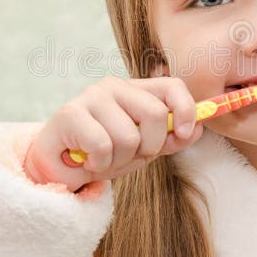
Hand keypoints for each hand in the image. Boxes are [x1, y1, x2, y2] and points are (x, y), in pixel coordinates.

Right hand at [23, 76, 203, 191]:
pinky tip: (87, 159)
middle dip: (149, 147)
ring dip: (119, 160)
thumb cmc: (102, 155)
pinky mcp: (70, 113)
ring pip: (129, 137)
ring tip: (102, 158)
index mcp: (135, 90)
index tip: (185, 134)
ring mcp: (91, 96)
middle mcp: (114, 86)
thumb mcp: (143, 149)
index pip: (172, 86)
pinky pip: (104, 146)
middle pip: (156, 114)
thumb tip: (198, 127)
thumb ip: (170, 138)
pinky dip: (100, 163)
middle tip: (129, 154)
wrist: (58, 169)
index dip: (186, 110)